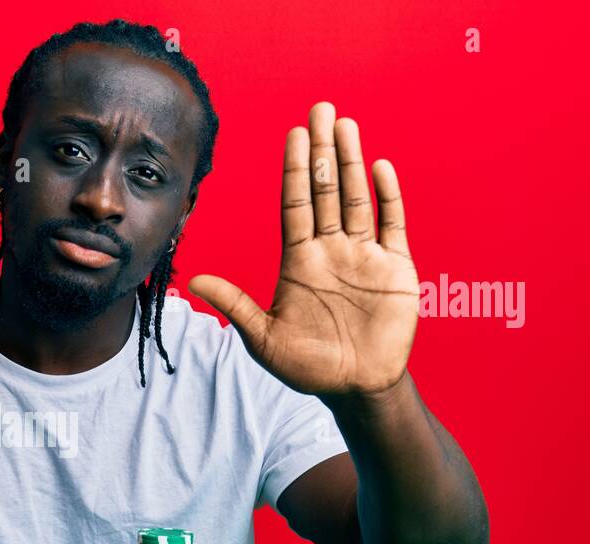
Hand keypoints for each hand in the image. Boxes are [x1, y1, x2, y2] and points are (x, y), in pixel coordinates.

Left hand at [189, 102, 418, 397]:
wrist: (355, 389)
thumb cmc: (307, 367)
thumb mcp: (264, 338)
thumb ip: (235, 305)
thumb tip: (194, 281)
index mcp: (300, 261)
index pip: (296, 204)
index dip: (295, 170)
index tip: (292, 135)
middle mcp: (331, 250)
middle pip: (326, 190)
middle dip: (322, 150)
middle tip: (320, 108)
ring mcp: (364, 256)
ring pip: (357, 198)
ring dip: (352, 162)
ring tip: (345, 125)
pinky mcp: (395, 269)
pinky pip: (392, 224)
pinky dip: (387, 196)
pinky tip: (379, 167)